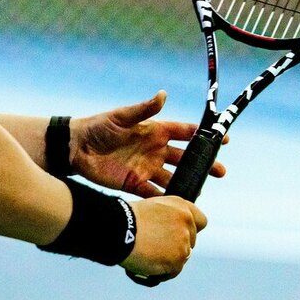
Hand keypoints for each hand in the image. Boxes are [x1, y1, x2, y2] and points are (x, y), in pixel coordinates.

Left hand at [70, 91, 225, 196]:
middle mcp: (155, 150)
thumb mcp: (121, 116)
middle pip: (185, 159)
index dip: (203, 136)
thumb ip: (144, 109)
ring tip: (202, 191)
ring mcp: (146, 168)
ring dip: (188, 184)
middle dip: (203, 165)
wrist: (75, 149)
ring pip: (173, 178)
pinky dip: (165, 199)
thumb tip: (163, 95)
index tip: (223, 139)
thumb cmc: (98, 127)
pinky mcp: (135, 183)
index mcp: (155, 131)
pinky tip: (178, 204)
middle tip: (220, 172)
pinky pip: (154, 193)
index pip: (185, 133)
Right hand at [121, 196, 206, 278]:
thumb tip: (171, 231)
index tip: (179, 235)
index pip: (201, 221)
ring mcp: (184, 242)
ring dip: (168, 259)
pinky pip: (173, 271)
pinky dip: (162, 272)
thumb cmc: (127, 219)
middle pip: (191, 242)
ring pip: (182, 257)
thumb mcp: (153, 207)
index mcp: (182, 206)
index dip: (191, 230)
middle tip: (157, 247)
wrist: (118, 230)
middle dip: (177, 246)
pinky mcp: (177, 260)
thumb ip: (169, 217)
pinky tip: (148, 265)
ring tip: (148, 255)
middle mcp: (187, 223)